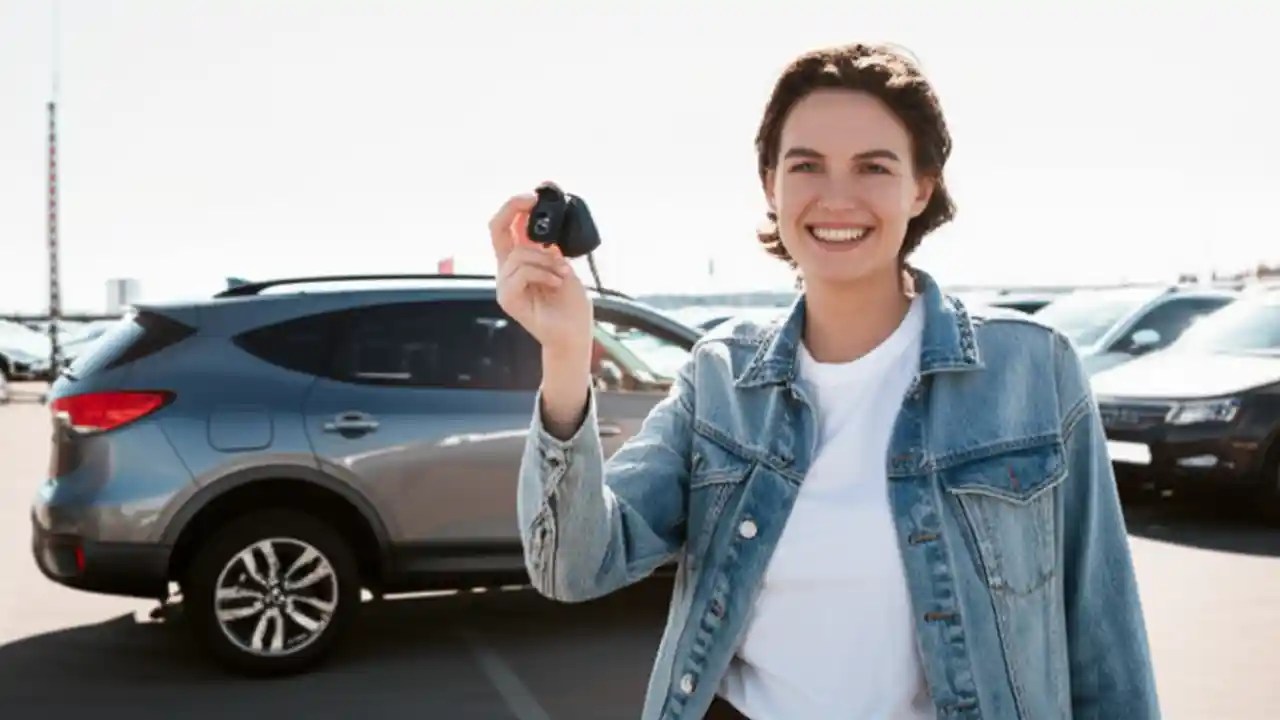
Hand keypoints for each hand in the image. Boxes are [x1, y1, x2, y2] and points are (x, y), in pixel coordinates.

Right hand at [490, 189, 593, 358]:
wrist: (574, 333)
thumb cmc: (570, 303)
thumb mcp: (563, 264)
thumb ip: (550, 245)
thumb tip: (546, 215)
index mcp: (521, 258)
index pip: (508, 224)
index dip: (517, 204)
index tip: (537, 193)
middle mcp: (508, 268)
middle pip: (496, 227)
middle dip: (514, 207)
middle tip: (533, 199)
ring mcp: (505, 283)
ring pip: (520, 254)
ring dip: (548, 260)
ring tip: (563, 274)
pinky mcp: (507, 298)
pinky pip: (521, 273)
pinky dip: (543, 274)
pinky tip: (557, 283)